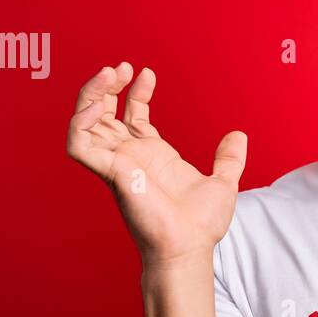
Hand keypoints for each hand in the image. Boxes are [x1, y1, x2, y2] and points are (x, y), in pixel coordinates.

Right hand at [66, 61, 247, 266]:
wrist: (191, 248)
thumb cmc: (200, 225)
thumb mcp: (223, 182)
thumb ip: (228, 159)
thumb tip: (239, 136)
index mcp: (152, 156)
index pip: (132, 115)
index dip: (135, 91)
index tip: (146, 72)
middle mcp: (129, 157)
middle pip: (103, 113)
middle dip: (106, 86)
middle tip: (118, 68)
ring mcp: (116, 164)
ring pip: (85, 122)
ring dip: (90, 95)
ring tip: (107, 74)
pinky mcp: (109, 173)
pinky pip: (79, 143)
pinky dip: (80, 122)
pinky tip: (98, 105)